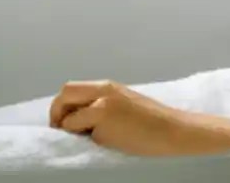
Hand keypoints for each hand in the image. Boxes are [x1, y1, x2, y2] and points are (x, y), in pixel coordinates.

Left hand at [49, 80, 208, 156]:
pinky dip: (85, 139)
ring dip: (69, 128)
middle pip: (64, 95)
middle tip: (61, 129)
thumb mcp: (124, 102)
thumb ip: (101, 103)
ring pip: (68, 117)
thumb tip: (76, 117)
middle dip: (57, 113)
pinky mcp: (104, 123)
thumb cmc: (152, 121)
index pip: (72, 89)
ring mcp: (102, 106)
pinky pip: (82, 133)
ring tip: (83, 138)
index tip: (65, 120)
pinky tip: (102, 142)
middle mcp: (103, 91)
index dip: (63, 106)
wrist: (172, 130)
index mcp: (107, 86)